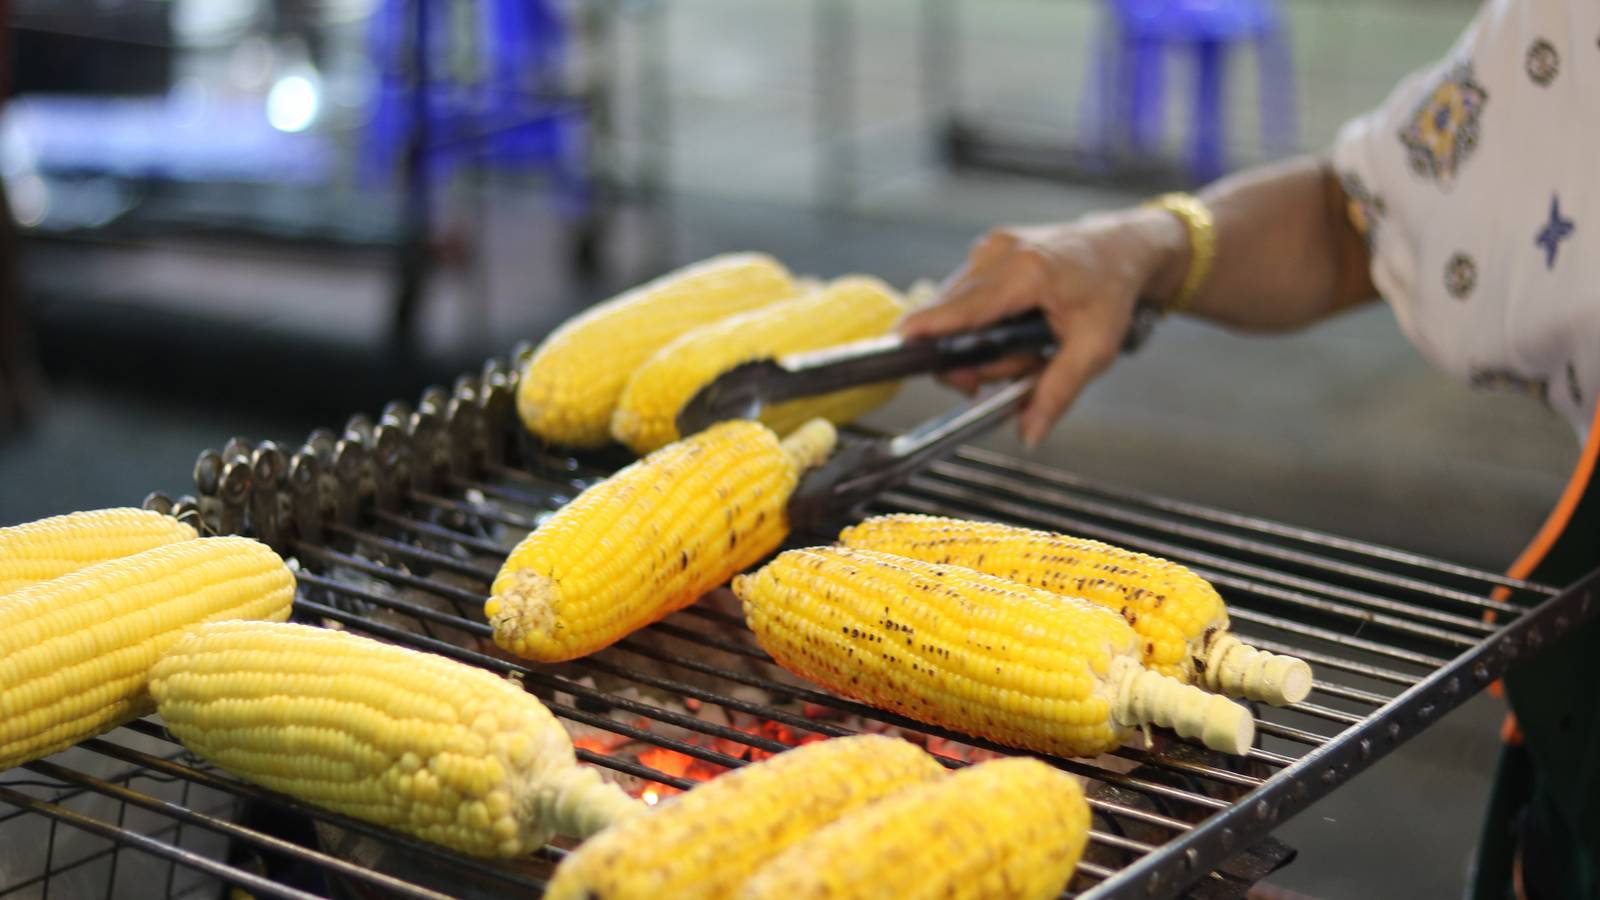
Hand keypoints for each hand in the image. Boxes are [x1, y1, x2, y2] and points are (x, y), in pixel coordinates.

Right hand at [901, 210, 1183, 446]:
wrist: (1124, 247)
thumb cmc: (1112, 291)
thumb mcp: (1095, 349)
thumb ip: (1057, 392)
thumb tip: (1029, 433)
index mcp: (1028, 272)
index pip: (961, 308)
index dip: (925, 330)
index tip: (895, 347)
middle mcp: (999, 253)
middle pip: (951, 317)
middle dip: (972, 358)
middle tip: (1015, 372)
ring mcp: (990, 247)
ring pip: (955, 309)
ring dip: (981, 341)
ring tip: (1027, 345)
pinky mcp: (986, 250)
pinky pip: (965, 296)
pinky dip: (983, 320)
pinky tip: (1016, 325)